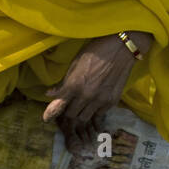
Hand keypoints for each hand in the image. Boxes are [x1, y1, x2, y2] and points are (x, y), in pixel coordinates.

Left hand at [42, 32, 151, 151]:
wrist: (122, 48)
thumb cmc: (96, 51)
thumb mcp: (75, 63)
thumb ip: (63, 82)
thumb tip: (49, 94)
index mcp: (74, 84)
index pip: (59, 106)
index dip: (50, 114)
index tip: (46, 119)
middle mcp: (86, 95)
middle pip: (71, 115)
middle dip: (67, 115)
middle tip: (67, 113)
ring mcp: (100, 100)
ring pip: (84, 118)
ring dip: (80, 117)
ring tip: (79, 113)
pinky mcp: (111, 102)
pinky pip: (98, 115)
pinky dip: (93, 115)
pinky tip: (93, 110)